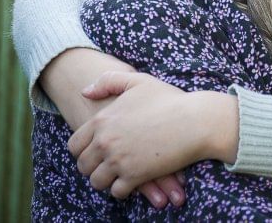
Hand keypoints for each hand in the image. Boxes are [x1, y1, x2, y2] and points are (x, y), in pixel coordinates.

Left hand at [68, 72, 223, 199]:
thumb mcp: (139, 81)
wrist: (196, 121)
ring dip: (106, 180)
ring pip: (97, 181)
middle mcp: (105, 142)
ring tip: (119, 174)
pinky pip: (117, 191)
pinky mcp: (135, 176)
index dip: (84, 150)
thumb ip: (108, 81)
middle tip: (109, 164)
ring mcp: (119, 160)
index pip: (74, 145)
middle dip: (94, 167)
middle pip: (83, 166)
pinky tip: (132, 181)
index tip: (98, 151)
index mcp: (102, 120)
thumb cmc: (170, 100)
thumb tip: (84, 93)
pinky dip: (123, 189)